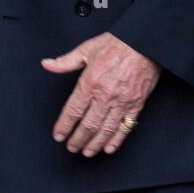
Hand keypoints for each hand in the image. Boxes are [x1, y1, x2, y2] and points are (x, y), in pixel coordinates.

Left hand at [43, 32, 161, 156]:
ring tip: (87, 152)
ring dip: (94, 144)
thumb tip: (48, 64)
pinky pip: (125, 127)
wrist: (145, 41)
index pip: (72, 112)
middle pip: (87, 125)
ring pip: (105, 130)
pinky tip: (109, 147)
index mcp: (90, 82)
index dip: (64, 126)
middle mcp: (105, 95)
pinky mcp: (136, 104)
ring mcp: (122, 102)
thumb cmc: (118, 43)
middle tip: (71, 147)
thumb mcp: (88, 48)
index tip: (59, 135)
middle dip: (77, 140)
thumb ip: (66, 61)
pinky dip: (116, 139)